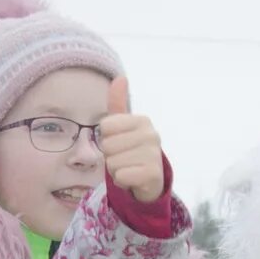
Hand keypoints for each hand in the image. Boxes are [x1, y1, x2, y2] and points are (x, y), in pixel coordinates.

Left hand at [98, 76, 165, 205]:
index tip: (120, 143)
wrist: (149, 181)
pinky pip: (120, 176)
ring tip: (129, 168)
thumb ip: (118, 103)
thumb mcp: (123, 126)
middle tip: (125, 159)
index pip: (105, 127)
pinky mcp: (153, 174)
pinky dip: (122, 181)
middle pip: (107, 145)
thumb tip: (121, 77)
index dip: (107, 138)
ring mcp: (154, 154)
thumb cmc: (131, 151)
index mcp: (142, 120)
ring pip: (112, 163)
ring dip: (115, 170)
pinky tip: (132, 178)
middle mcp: (151, 134)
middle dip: (110, 156)